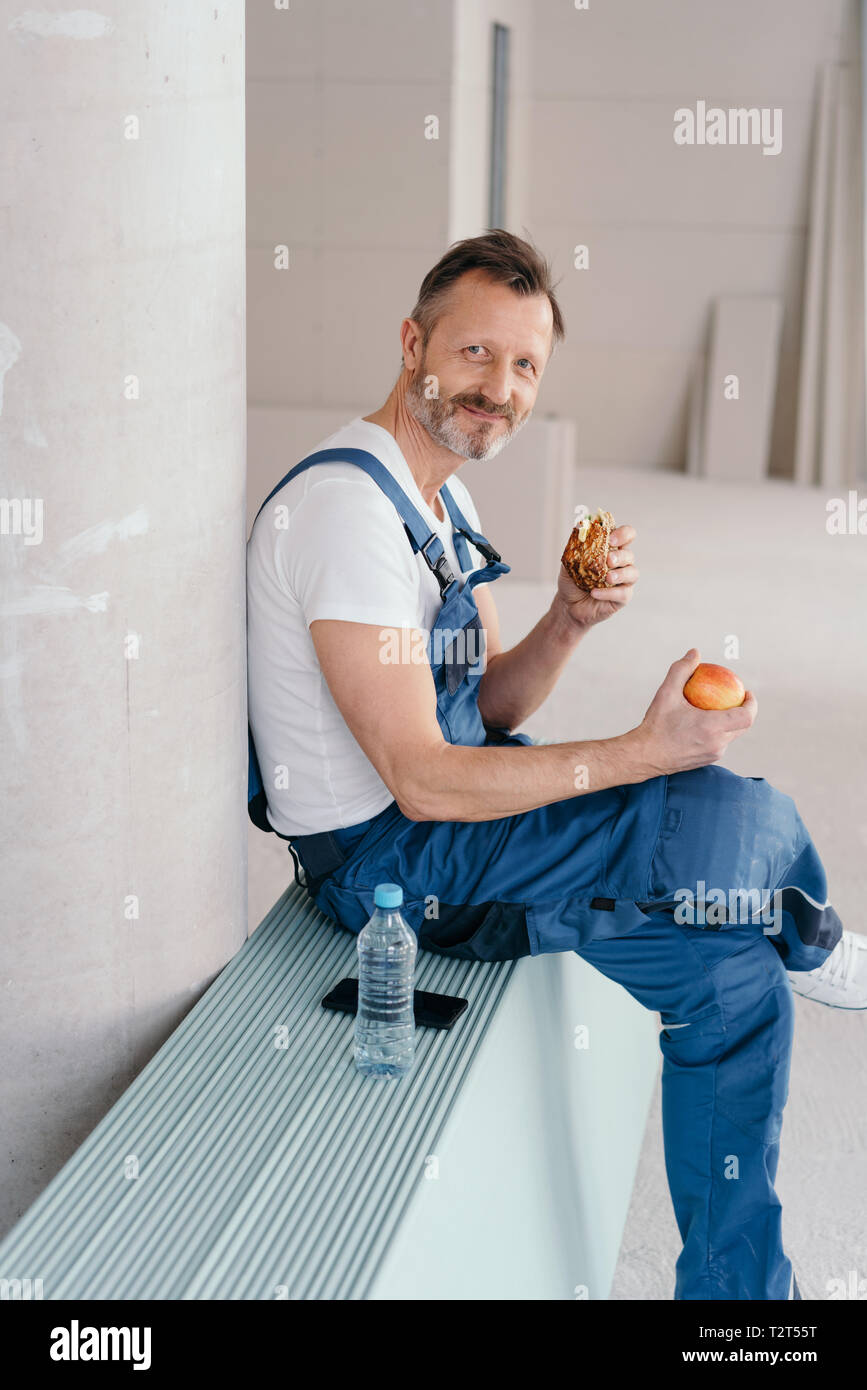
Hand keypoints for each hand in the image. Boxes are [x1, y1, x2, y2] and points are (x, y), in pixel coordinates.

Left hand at [556, 524, 638, 628]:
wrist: (568, 604)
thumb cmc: (572, 580)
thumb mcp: (569, 560)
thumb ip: (576, 544)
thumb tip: (579, 526)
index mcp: (612, 549)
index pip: (627, 535)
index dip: (623, 534)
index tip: (611, 539)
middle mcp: (621, 563)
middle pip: (629, 554)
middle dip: (620, 556)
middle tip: (608, 560)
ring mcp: (624, 580)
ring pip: (632, 573)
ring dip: (620, 574)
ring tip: (607, 577)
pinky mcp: (622, 597)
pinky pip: (623, 593)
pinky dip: (609, 593)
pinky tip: (595, 593)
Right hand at [631, 648, 756, 775]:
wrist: (644, 756)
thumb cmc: (656, 725)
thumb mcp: (666, 693)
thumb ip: (682, 670)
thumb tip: (694, 653)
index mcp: (712, 727)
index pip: (747, 716)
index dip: (752, 704)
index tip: (746, 692)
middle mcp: (717, 743)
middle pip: (743, 727)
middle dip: (744, 711)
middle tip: (736, 697)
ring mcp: (713, 754)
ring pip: (732, 736)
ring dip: (730, 722)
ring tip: (720, 709)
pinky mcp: (707, 760)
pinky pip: (720, 743)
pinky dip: (719, 732)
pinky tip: (707, 723)